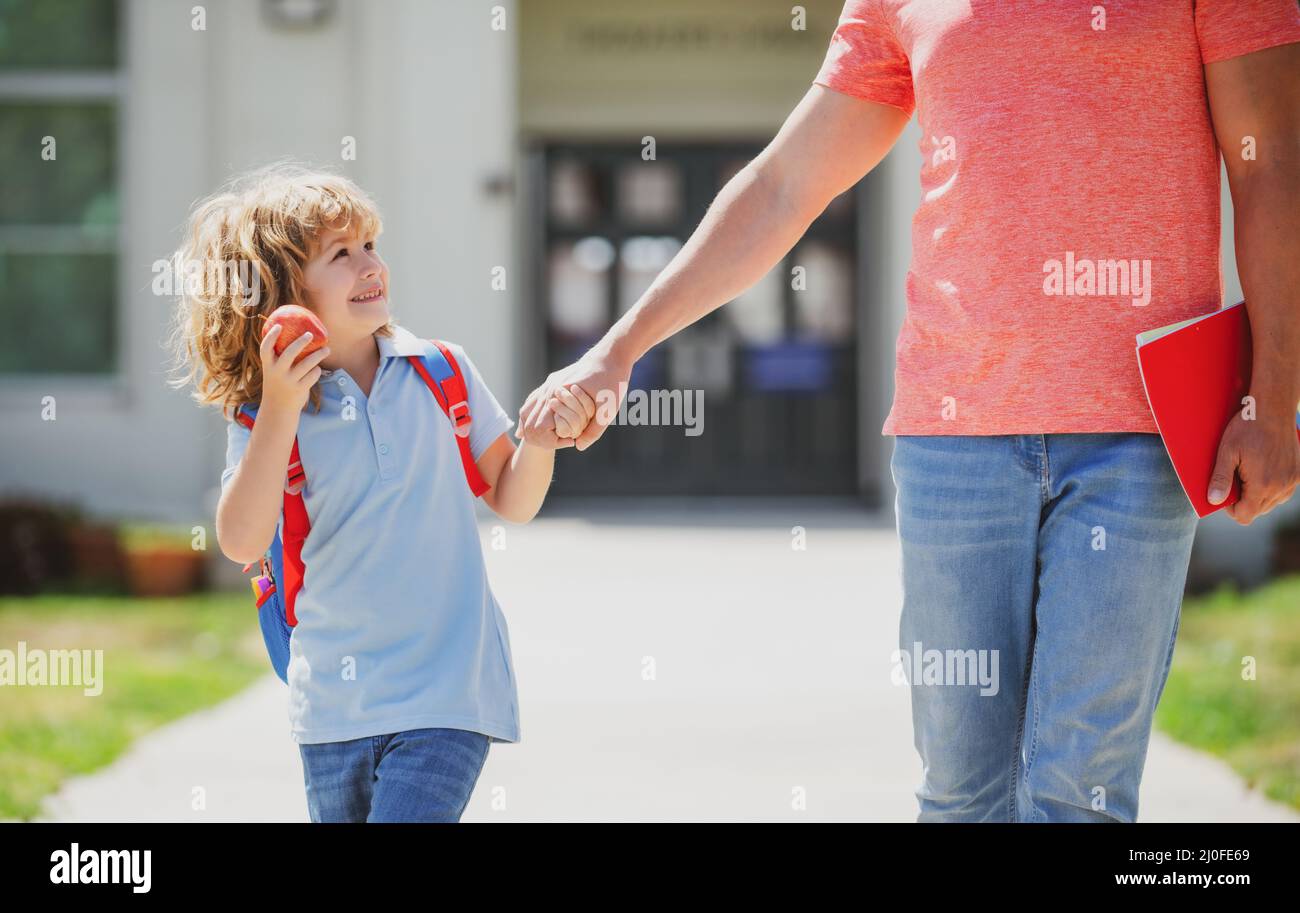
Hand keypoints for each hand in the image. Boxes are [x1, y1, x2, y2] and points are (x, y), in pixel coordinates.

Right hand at [258, 324, 329, 416]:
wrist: (278, 409)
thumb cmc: (278, 384)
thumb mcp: (273, 372)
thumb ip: (279, 358)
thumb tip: (294, 337)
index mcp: (268, 366)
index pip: (265, 348)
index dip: (271, 336)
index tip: (279, 326)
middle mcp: (277, 372)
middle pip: (290, 352)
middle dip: (301, 341)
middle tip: (310, 334)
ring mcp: (289, 381)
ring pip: (307, 363)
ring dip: (319, 354)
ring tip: (327, 349)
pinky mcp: (300, 389)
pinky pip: (313, 374)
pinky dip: (317, 370)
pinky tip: (317, 369)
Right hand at [516, 345, 633, 450]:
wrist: (612, 354)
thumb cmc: (612, 380)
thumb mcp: (607, 409)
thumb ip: (593, 431)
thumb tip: (578, 447)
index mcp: (560, 395)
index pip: (541, 424)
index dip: (546, 439)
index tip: (559, 443)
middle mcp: (552, 388)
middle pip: (530, 415)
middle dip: (532, 432)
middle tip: (536, 445)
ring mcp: (552, 382)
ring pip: (529, 404)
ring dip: (526, 420)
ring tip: (522, 435)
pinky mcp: (555, 379)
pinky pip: (536, 396)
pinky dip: (530, 408)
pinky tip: (528, 417)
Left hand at [1207, 408, 1299, 523]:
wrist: (1274, 409)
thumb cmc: (1247, 428)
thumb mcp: (1227, 452)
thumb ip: (1220, 479)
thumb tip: (1213, 500)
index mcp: (1262, 485)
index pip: (1245, 516)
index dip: (1231, 509)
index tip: (1225, 493)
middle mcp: (1281, 487)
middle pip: (1258, 510)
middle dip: (1244, 500)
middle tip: (1236, 477)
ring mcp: (1292, 481)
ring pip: (1271, 502)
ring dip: (1258, 494)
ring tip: (1249, 471)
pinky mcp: (1298, 474)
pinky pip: (1283, 492)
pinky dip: (1271, 486)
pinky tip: (1262, 469)